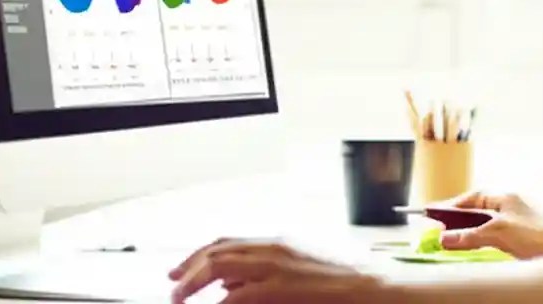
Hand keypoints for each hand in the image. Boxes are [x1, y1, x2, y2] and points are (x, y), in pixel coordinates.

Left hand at [167, 237, 384, 302]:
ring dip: (193, 283)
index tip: (178, 271)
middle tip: (171, 287)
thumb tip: (231, 287)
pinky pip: (238, 296)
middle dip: (187, 268)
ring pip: (219, 266)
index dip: (197, 256)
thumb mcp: (299, 269)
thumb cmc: (342, 281)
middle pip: (216, 251)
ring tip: (179, 298)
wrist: (371, 285)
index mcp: (277, 242)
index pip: (226, 243)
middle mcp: (272, 248)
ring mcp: (276, 266)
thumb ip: (264, 275)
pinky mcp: (281, 287)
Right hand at [434, 191, 542, 259]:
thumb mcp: (498, 233)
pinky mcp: (523, 237)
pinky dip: (482, 241)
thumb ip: (470, 235)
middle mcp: (512, 205)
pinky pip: (495, 236)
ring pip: (486, 224)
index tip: (433, 215)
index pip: (473, 197)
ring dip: (470, 232)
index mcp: (506, 196)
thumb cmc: (539, 236)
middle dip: (458, 220)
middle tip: (439, 231)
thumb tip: (446, 238)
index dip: (452, 206)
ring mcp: (518, 221)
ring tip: (453, 241)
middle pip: (478, 211)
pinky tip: (477, 248)